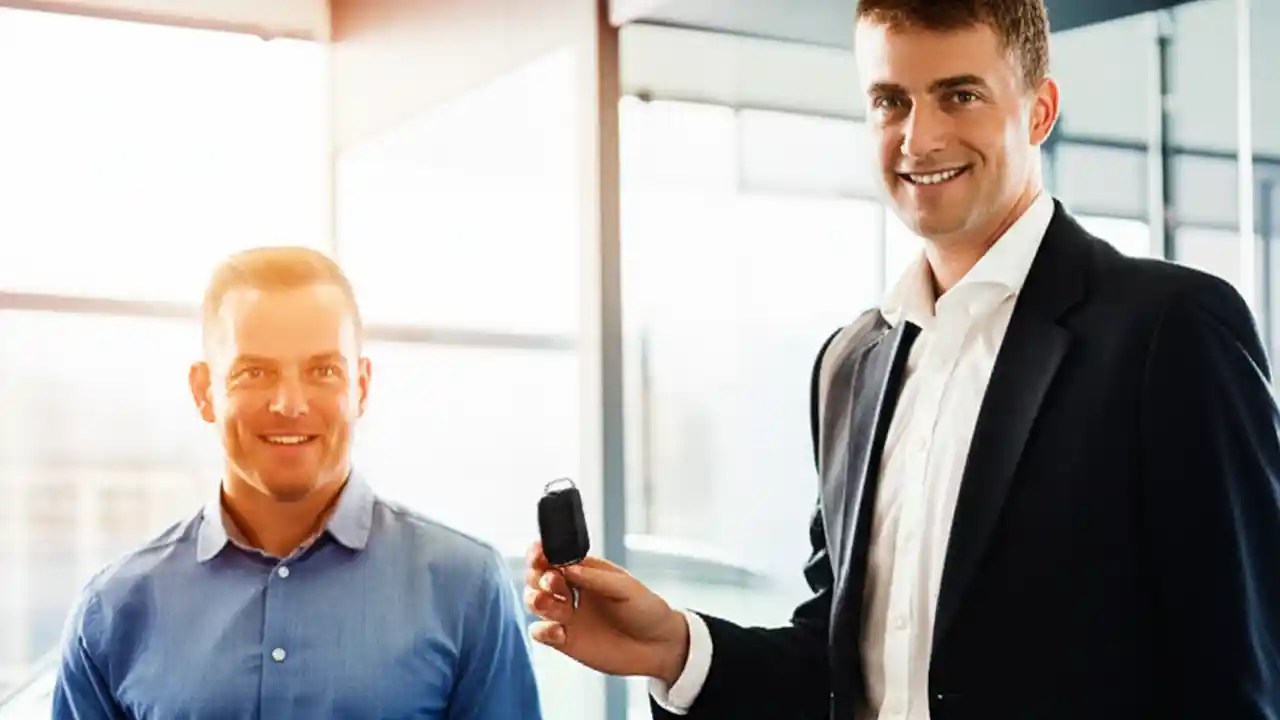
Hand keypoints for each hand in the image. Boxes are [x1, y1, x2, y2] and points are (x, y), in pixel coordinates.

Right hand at [524, 541, 690, 684]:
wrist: (659, 647)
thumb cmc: (646, 610)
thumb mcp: (626, 588)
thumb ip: (595, 578)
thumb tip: (567, 567)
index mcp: (584, 571)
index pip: (553, 557)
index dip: (541, 553)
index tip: (539, 553)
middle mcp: (571, 591)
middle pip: (537, 578)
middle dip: (538, 576)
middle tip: (552, 581)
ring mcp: (567, 616)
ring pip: (535, 603)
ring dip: (536, 599)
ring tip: (548, 601)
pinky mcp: (565, 641)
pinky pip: (541, 633)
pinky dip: (542, 630)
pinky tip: (558, 630)